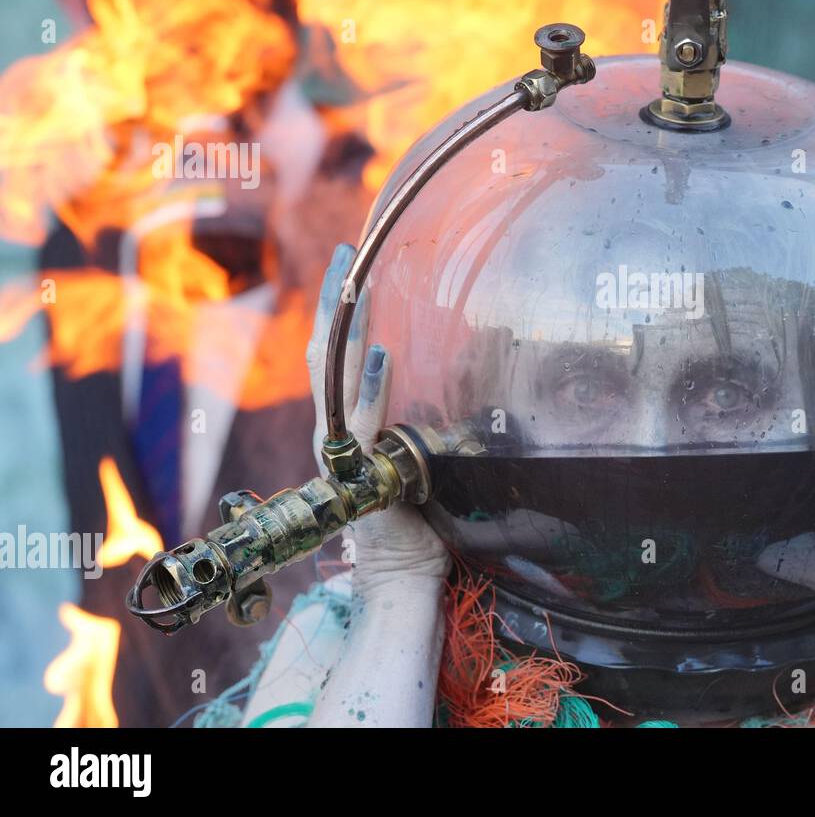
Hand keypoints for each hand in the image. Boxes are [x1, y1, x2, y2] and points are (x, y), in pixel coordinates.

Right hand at [306, 243, 451, 603]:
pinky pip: (363, 425)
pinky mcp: (359, 476)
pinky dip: (370, 388)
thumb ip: (428, 413)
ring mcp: (342, 454)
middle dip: (331, 301)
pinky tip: (381, 355)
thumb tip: (477, 367)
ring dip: (346, 327)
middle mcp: (334, 433)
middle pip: (323, 353)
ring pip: (334, 378)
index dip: (336, 309)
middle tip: (343, 253)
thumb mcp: (421, 451)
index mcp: (344, 424)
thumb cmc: (419, 514)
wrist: (404, 573)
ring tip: (356, 283)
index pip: (333, 356)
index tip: (348, 265)